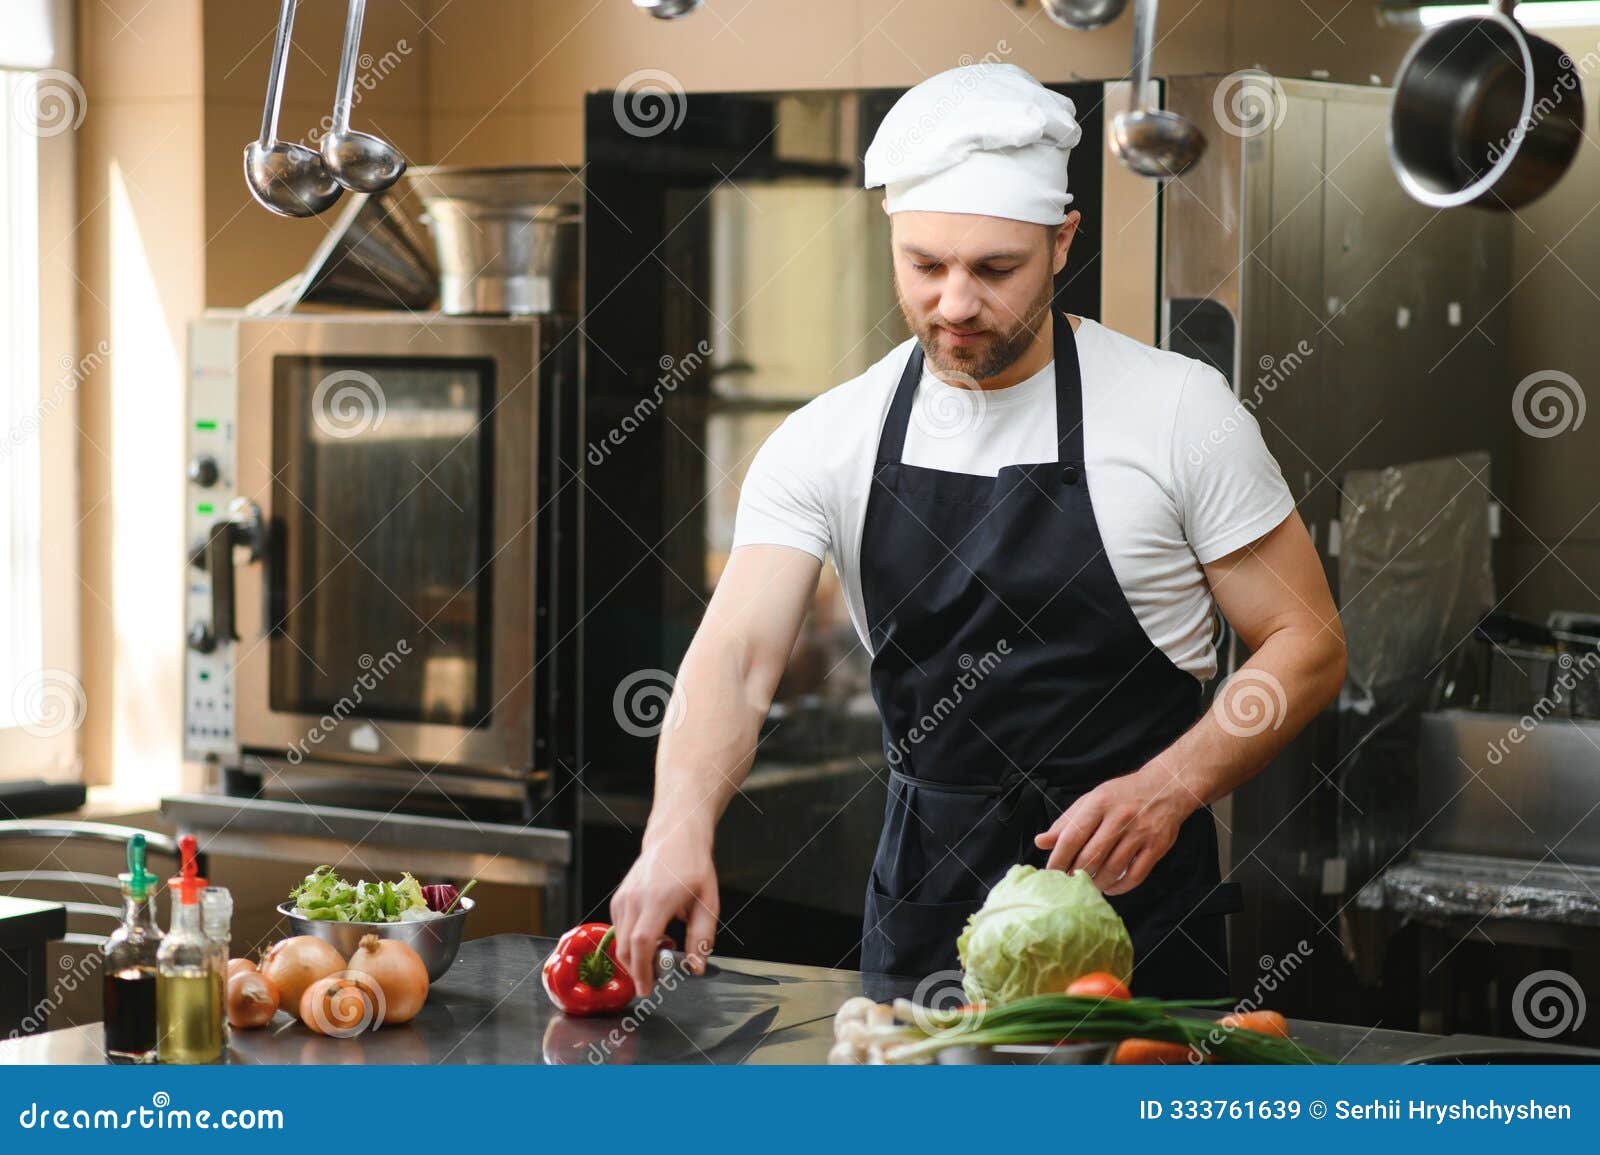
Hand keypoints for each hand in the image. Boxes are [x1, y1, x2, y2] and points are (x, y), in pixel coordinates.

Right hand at [608, 831, 719, 996]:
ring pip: (620, 941)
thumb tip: (696, 967)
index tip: (647, 989)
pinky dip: (632, 942)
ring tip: (664, 948)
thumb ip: (702, 936)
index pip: (642, 942)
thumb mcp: (708, 902)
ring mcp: (623, 897)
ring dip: (636, 956)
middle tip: (656, 980)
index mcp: (658, 899)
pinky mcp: (618, 898)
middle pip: (626, 947)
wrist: (674, 837)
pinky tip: (654, 934)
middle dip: (637, 971)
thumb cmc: (693, 867)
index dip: (642, 970)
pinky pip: (619, 930)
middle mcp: (635, 898)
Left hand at [1033, 764, 1198, 895]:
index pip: (1073, 836)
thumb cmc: (1121, 796)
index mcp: (1099, 803)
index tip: (1050, 873)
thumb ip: (1066, 822)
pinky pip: (1136, 875)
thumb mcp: (1092, 800)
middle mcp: (1120, 817)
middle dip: (1076, 874)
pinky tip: (1110, 888)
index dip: (1059, 858)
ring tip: (1088, 886)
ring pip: (1113, 868)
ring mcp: (1140, 832)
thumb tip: (1040, 842)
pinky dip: (1120, 887)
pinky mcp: (1157, 846)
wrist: (1166, 787)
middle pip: (1092, 856)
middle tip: (1068, 884)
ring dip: (1097, 882)